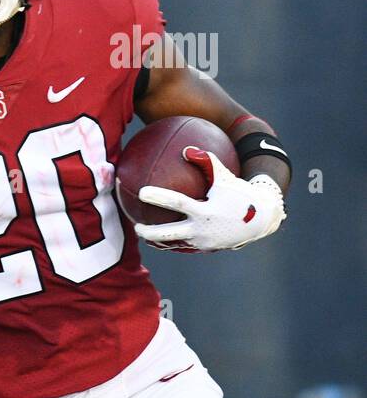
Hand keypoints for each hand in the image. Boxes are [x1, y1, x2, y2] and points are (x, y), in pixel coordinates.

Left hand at [135, 147, 285, 250]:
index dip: (159, 197)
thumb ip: (207, 162)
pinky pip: (185, 246)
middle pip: (168, 234)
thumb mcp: (225, 177)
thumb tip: (187, 149)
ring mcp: (204, 241)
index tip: (142, 192)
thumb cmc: (240, 194)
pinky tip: (162, 238)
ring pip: (174, 243)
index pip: (177, 203)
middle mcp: (202, 229)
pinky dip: (173, 242)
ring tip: (144, 235)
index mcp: (205, 211)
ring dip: (157, 241)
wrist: (262, 219)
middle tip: (135, 226)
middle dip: (149, 232)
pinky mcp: (207, 248)